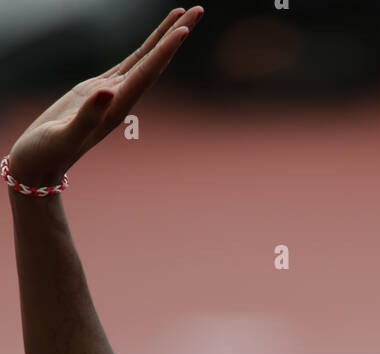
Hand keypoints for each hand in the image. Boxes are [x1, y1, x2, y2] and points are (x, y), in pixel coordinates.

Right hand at [5, 7, 203, 189]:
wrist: (38, 168)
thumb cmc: (46, 155)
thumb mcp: (64, 136)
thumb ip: (87, 117)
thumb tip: (107, 92)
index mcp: (116, 108)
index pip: (147, 73)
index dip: (166, 51)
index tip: (185, 29)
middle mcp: (120, 100)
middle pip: (155, 62)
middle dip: (177, 35)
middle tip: (199, 10)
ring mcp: (110, 95)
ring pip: (145, 60)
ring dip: (165, 38)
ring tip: (183, 15)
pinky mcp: (97, 92)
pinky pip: (128, 64)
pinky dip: (144, 49)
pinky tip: (156, 40)